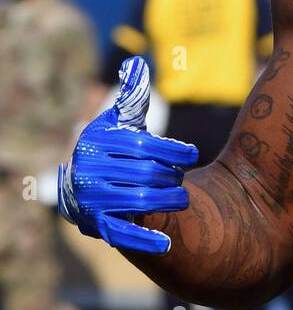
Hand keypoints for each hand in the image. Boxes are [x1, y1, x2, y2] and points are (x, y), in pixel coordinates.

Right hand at [58, 57, 198, 253]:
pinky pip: (122, 232)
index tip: (193, 155)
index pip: (146, 146)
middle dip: (171, 176)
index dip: (174, 151)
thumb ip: (132, 97)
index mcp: (101, 141)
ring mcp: (93, 198)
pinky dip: (144, 239)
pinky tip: (166, 243)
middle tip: (180, 179)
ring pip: (142, 200)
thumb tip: (137, 65)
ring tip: (181, 198)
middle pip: (148, 174)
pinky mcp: (97, 224)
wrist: (83, 187)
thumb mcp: (119, 121)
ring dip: (168, 200)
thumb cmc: (111, 148)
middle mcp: (92, 169)